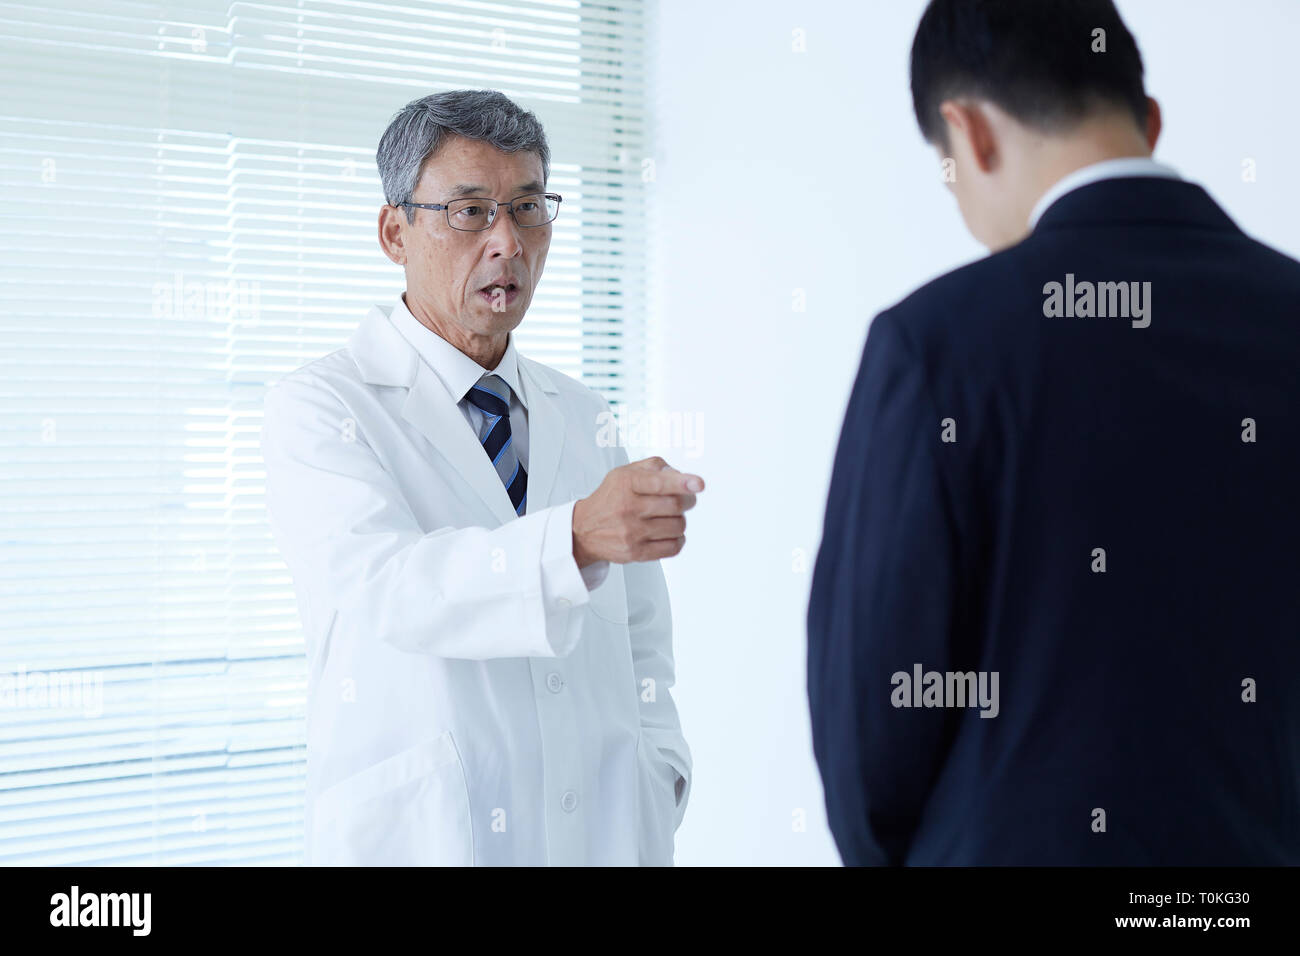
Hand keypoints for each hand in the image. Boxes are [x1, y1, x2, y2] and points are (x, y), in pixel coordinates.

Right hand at [572, 456, 703, 565]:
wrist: (584, 530)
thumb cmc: (611, 498)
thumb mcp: (625, 473)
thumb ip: (654, 466)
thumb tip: (680, 475)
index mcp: (626, 483)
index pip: (659, 483)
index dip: (682, 483)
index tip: (698, 483)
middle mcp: (627, 507)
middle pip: (675, 505)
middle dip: (688, 501)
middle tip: (685, 500)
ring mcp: (631, 532)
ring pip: (677, 526)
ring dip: (680, 521)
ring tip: (670, 517)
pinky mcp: (635, 552)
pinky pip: (672, 548)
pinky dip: (678, 540)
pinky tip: (669, 534)